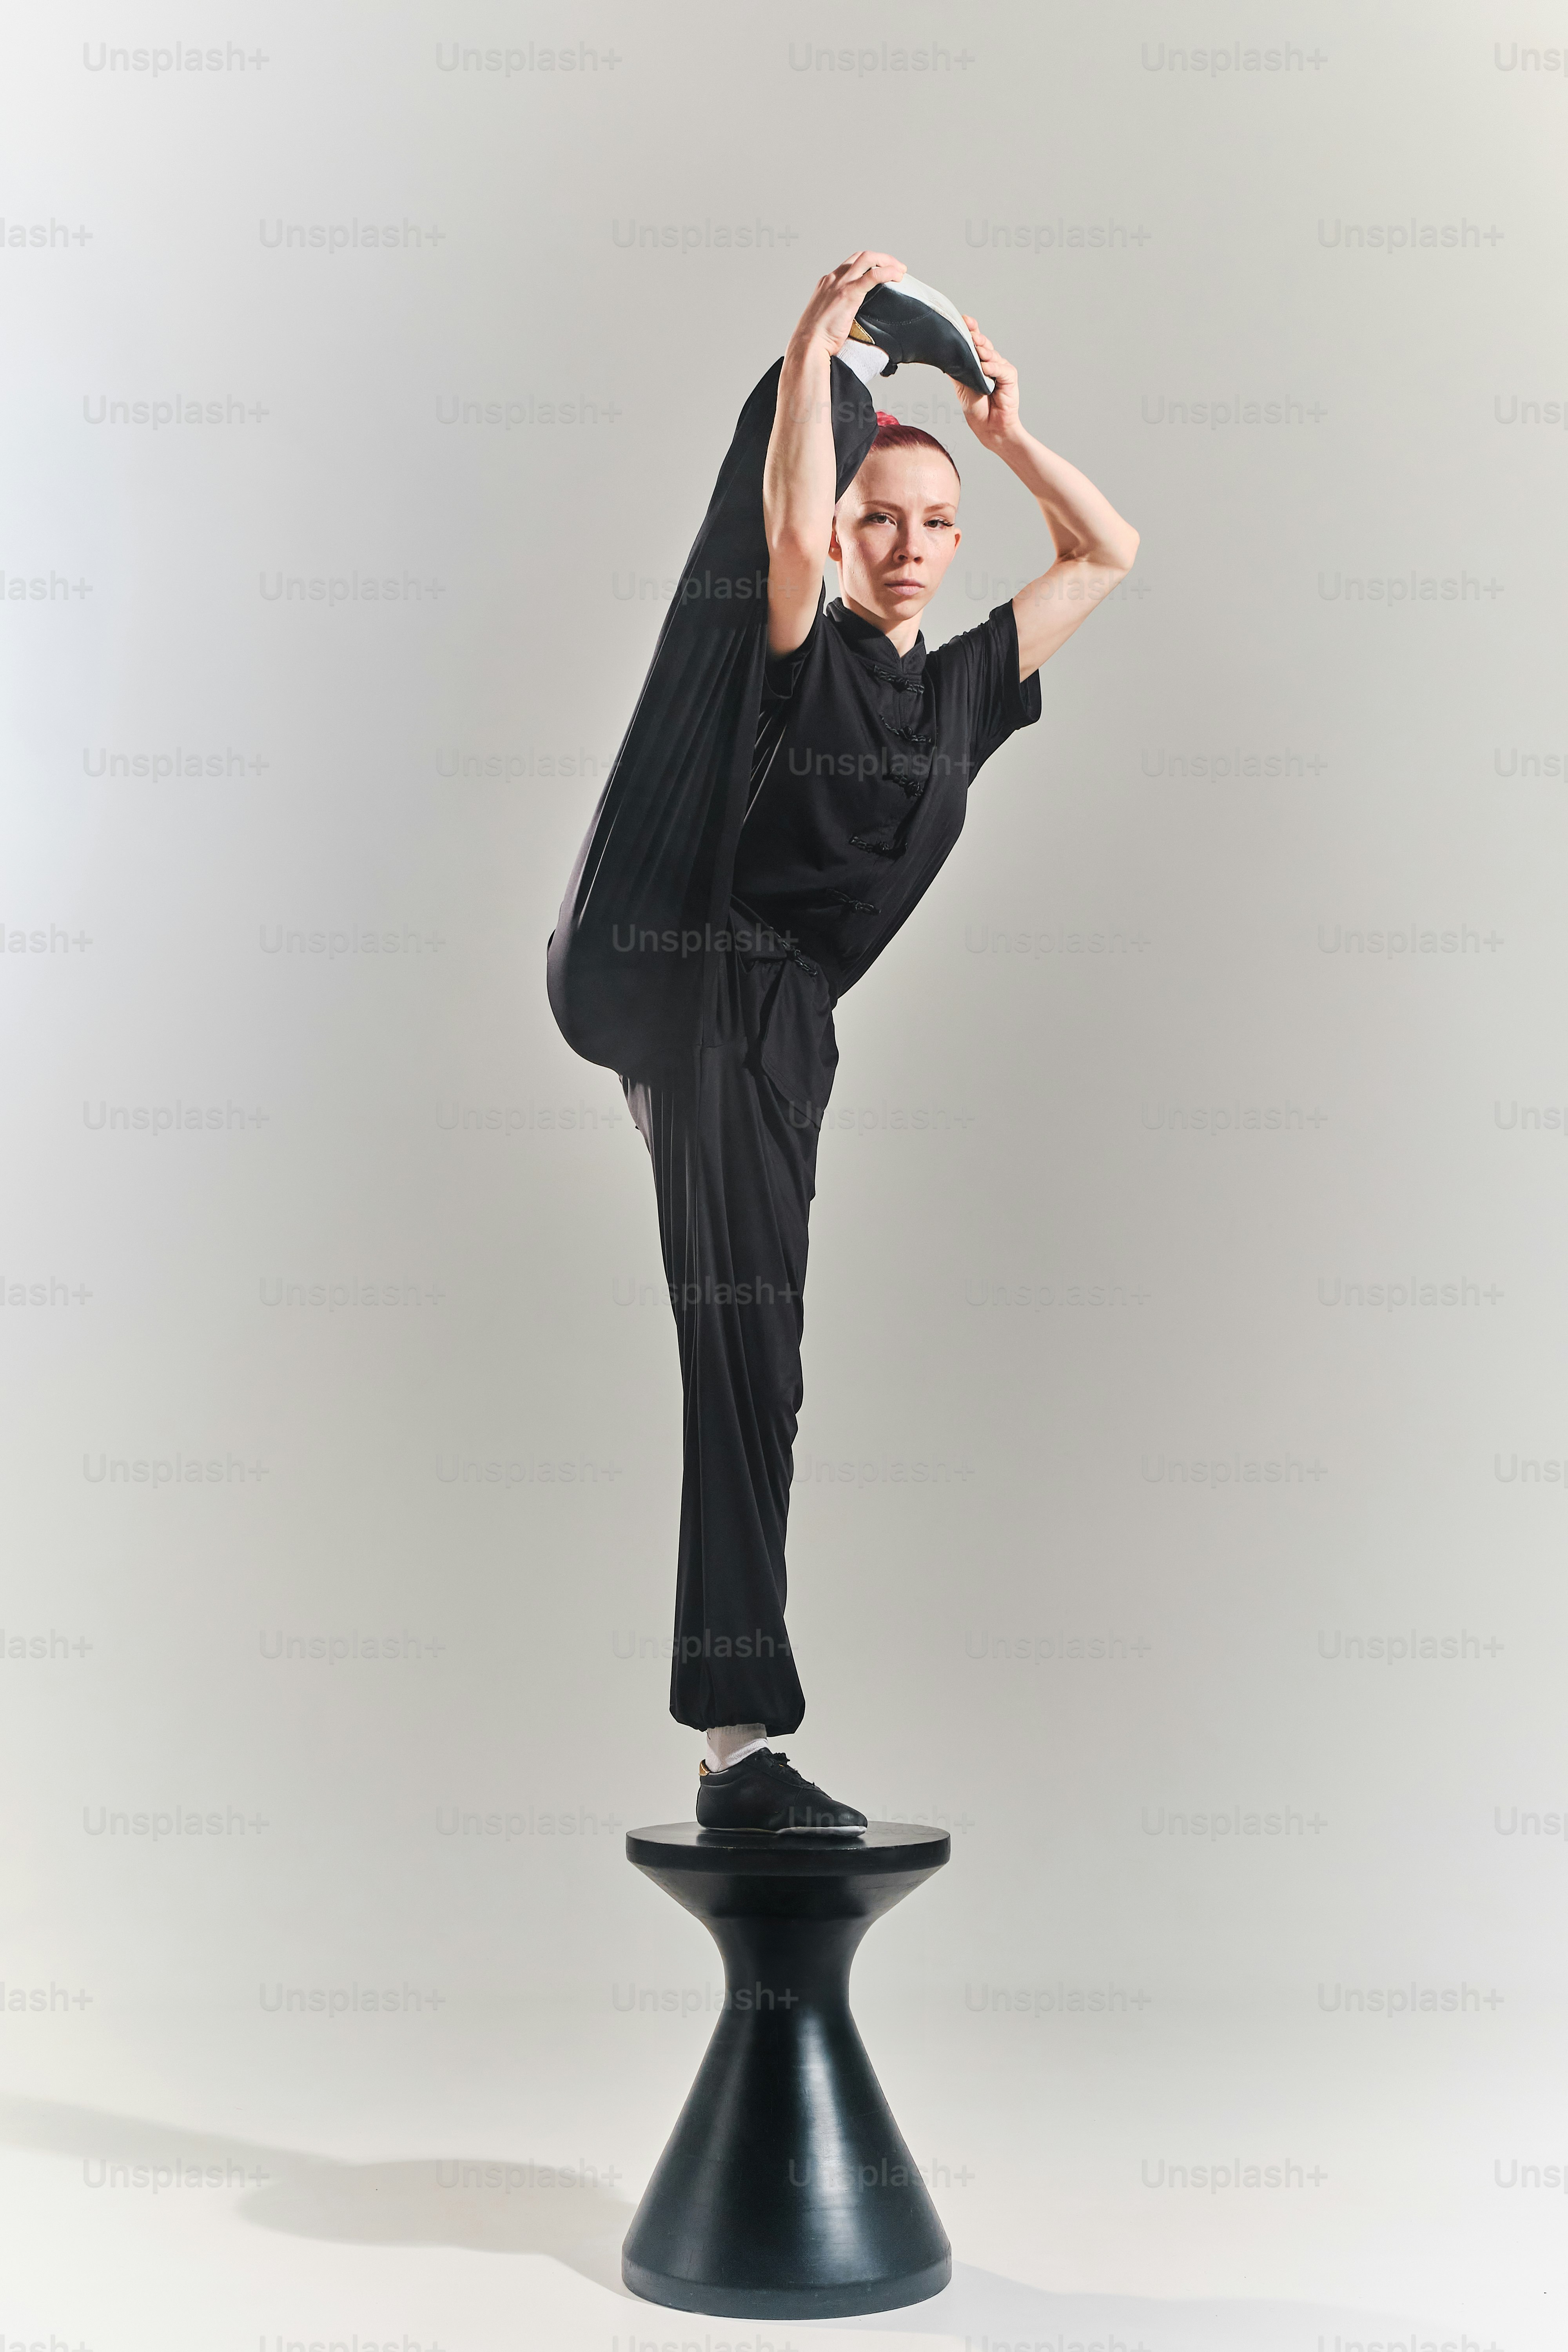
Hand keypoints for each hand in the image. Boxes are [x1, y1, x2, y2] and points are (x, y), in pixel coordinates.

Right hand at [788, 251, 905, 362]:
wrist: (808, 346)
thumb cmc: (816, 340)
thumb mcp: (827, 320)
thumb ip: (838, 313)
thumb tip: (850, 322)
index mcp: (827, 284)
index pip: (851, 264)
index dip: (869, 264)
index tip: (882, 272)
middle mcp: (833, 279)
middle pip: (861, 256)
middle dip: (882, 258)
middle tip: (897, 268)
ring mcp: (840, 284)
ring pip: (868, 259)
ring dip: (887, 261)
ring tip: (900, 271)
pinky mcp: (849, 294)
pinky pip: (873, 276)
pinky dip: (888, 272)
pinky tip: (897, 276)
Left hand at [952, 318, 1021, 446]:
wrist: (989, 428)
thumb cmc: (977, 409)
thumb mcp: (961, 385)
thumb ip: (957, 368)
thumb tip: (944, 353)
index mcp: (979, 362)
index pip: (975, 342)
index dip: (971, 330)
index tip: (963, 319)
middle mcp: (991, 363)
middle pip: (984, 344)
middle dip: (976, 336)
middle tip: (968, 329)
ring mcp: (1001, 369)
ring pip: (992, 354)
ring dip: (983, 351)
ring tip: (976, 349)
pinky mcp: (1010, 378)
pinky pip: (1001, 369)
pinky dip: (992, 367)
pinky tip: (985, 367)